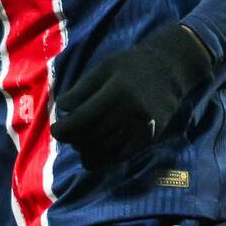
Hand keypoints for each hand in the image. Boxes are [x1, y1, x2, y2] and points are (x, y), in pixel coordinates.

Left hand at [51, 23, 213, 169]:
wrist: (169, 69)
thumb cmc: (131, 65)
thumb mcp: (103, 68)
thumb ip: (82, 89)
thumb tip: (63, 109)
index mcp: (117, 91)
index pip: (83, 119)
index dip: (64, 129)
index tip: (55, 129)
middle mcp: (130, 112)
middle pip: (93, 136)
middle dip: (74, 140)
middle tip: (67, 135)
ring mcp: (142, 127)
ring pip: (106, 150)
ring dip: (87, 151)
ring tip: (78, 144)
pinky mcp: (150, 137)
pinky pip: (123, 156)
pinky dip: (104, 160)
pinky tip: (93, 159)